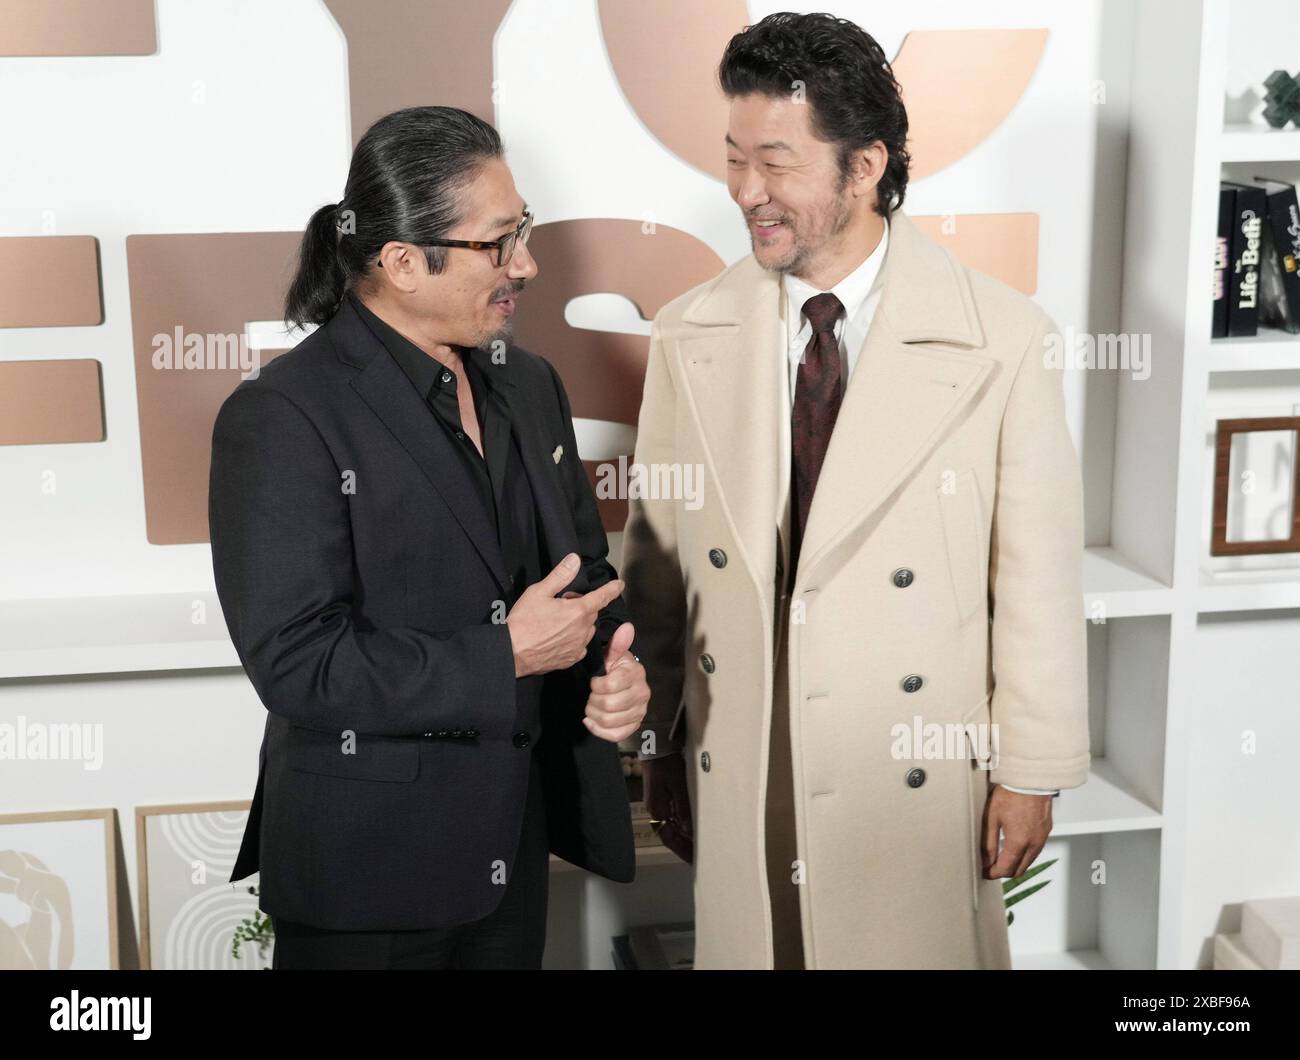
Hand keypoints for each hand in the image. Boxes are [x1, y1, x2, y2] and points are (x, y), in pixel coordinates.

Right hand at [506, 554, 623, 677]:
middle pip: (591, 613)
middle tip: (561, 604)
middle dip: (582, 605)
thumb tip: (575, 559)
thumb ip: (560, 575)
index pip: (602, 596)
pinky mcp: (571, 660)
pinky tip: (558, 637)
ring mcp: (578, 646)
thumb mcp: (539, 592)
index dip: (612, 589)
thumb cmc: (523, 621)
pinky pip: (580, 646)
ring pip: (587, 630)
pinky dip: (574, 639)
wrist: (511, 652)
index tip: (620, 584)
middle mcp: (583, 630)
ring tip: (557, 622)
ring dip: (579, 623)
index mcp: (578, 611)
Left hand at [582, 622, 648, 742]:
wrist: (622, 684)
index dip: (596, 685)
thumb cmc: (614, 669)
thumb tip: (626, 628)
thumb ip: (617, 644)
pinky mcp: (634, 726)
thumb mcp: (613, 655)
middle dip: (593, 701)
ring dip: (593, 715)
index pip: (610, 686)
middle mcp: (642, 694)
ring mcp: (639, 712)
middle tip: (590, 696)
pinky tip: (591, 720)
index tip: (594, 681)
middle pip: (609, 706)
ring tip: (591, 707)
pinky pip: (615, 735)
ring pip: (610, 721)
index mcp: (635, 675)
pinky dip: (598, 730)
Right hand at [642, 751, 692, 863]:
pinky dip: (682, 825)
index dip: (683, 850)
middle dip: (684, 847)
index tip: (695, 860)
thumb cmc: (667, 764)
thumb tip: (690, 832)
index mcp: (658, 810)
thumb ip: (685, 810)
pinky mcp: (661, 797)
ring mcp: (658, 804)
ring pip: (672, 827)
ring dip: (684, 838)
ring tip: (698, 847)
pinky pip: (672, 817)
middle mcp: (656, 810)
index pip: (670, 838)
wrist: (656, 746)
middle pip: (670, 835)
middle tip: (699, 858)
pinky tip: (691, 828)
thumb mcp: (679, 786)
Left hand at [981, 783, 1052, 879]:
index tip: (984, 872)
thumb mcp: (991, 818)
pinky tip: (1015, 846)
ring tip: (1001, 857)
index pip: (1006, 869)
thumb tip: (985, 861)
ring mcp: (1042, 837)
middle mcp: (1034, 843)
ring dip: (1016, 863)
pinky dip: (1025, 854)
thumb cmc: (1009, 794)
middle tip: (991, 867)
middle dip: (1004, 871)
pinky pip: (1036, 849)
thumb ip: (988, 843)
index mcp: (1019, 842)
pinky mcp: (1046, 830)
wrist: (1029, 778)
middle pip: (1019, 870)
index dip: (993, 874)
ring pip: (1029, 861)